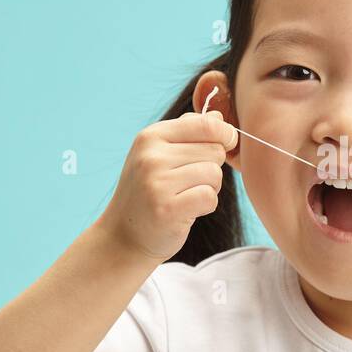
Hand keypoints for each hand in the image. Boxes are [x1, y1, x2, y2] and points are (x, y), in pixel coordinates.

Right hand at [95, 110, 237, 263]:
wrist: (125, 234)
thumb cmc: (149, 191)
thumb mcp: (160, 154)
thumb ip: (189, 132)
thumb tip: (218, 116)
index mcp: (151, 136)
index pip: (205, 124)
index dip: (224, 134)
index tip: (225, 143)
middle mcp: (151, 156)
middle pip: (214, 150)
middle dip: (212, 167)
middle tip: (189, 182)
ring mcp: (157, 182)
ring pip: (214, 174)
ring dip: (209, 188)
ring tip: (186, 195)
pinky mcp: (167, 209)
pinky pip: (209, 197)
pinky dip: (206, 205)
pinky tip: (188, 210)